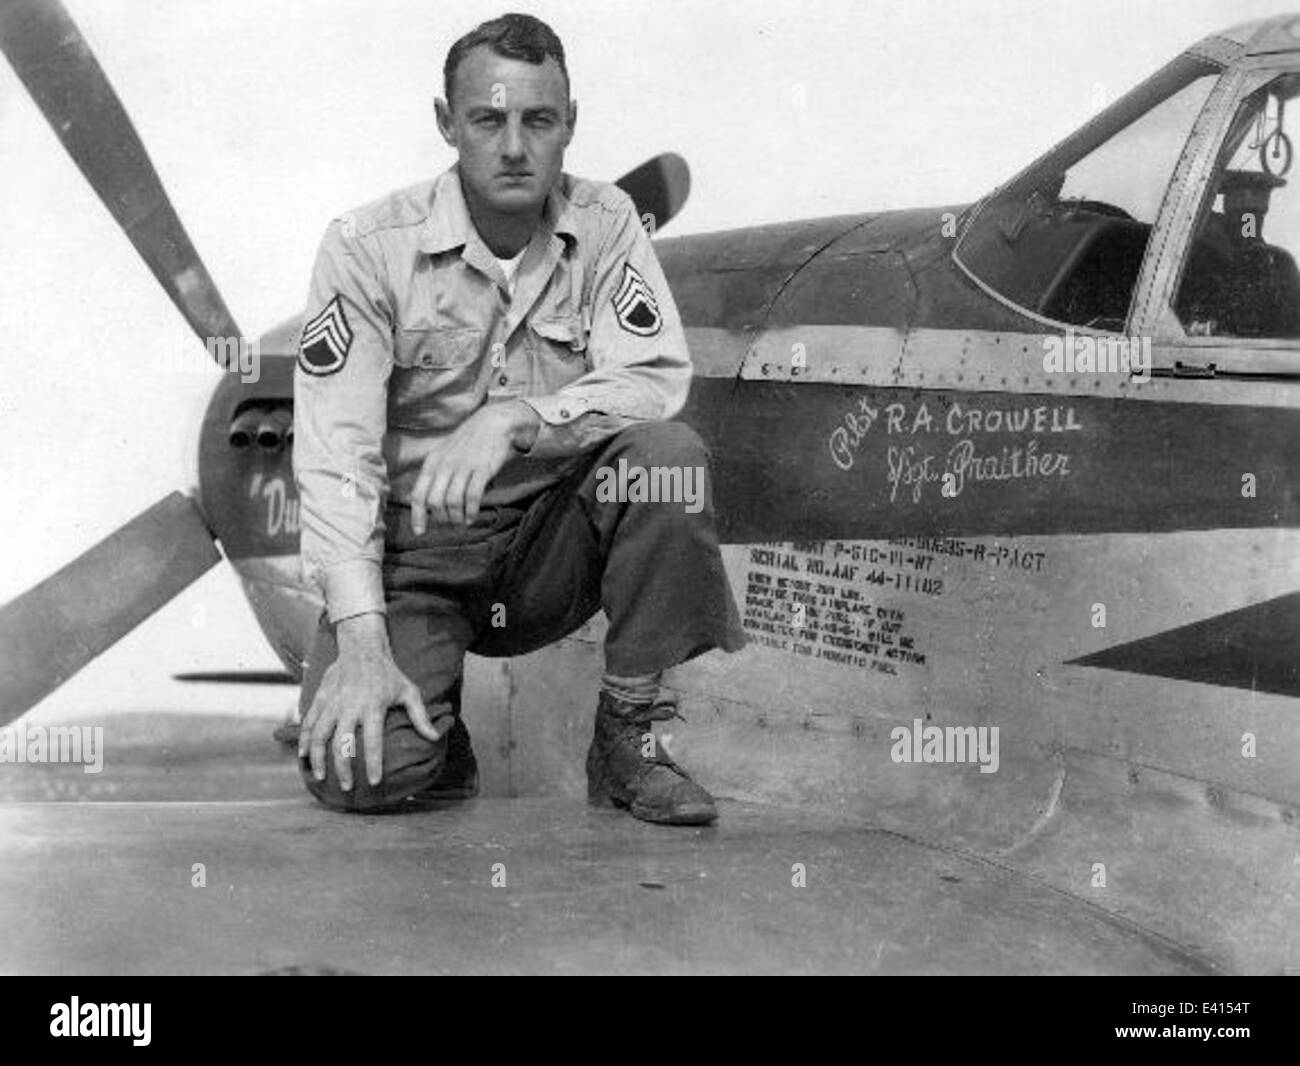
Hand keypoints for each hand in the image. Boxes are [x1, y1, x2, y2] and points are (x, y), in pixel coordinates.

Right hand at [298, 614, 444, 789]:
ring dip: (318, 758)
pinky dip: (304, 739)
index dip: (373, 763)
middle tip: (346, 787)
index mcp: (373, 706)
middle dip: (343, 768)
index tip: (374, 782)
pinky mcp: (320, 697)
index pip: (373, 741)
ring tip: (321, 776)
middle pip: (342, 743)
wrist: (362, 647)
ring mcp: (332, 702)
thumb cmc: (389, 673)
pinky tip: (303, 755)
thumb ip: (421, 716)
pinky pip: (309, 722)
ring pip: (320, 735)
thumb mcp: (409, 691)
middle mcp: (350, 706)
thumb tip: (435, 737)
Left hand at [410, 400, 539, 532]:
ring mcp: (463, 467)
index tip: (420, 532)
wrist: (493, 423)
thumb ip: (435, 475)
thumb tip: (427, 502)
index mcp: (432, 463)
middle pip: (434, 502)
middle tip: (450, 526)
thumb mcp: (444, 454)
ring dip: (456, 518)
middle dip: (441, 519)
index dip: (417, 516)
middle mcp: (445, 465)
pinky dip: (471, 511)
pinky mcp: (482, 469)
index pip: (418, 494)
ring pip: (452, 502)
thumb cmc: (468, 442)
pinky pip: (472, 496)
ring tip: (462, 523)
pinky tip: (472, 517)